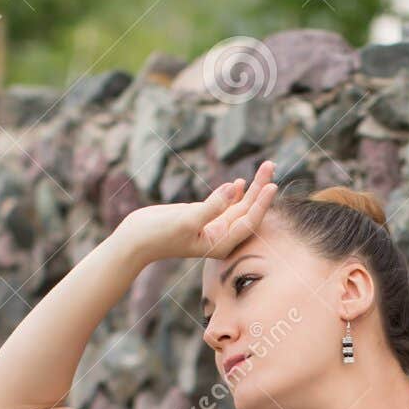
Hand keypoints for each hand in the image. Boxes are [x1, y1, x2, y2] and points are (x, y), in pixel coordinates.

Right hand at [116, 159, 279, 261]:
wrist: (135, 240)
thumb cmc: (158, 235)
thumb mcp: (187, 219)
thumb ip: (212, 206)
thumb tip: (233, 187)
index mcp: (221, 244)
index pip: (248, 222)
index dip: (262, 203)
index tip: (272, 185)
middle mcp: (222, 237)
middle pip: (248, 211)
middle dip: (260, 188)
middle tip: (271, 165)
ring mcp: (213, 227)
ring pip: (238, 204)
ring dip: (251, 187)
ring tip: (265, 167)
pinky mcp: (203, 217)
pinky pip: (225, 204)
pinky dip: (233, 193)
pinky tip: (241, 182)